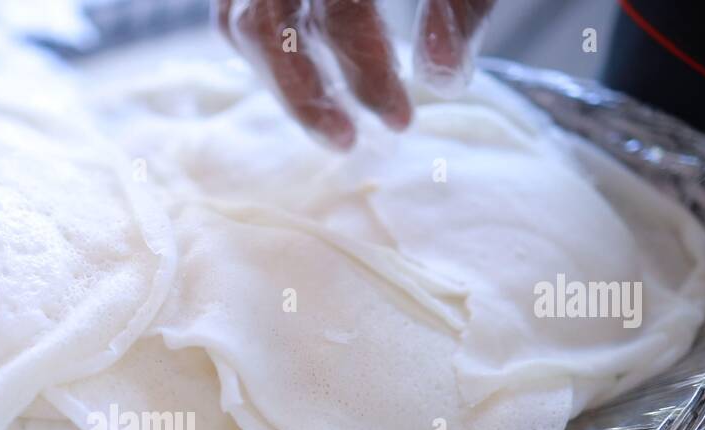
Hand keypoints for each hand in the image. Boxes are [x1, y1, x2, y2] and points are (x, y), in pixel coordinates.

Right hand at [215, 0, 495, 148]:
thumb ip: (463, 6)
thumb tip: (442, 79)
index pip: (340, 7)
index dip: (368, 70)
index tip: (400, 119)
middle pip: (263, 20)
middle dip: (303, 90)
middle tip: (347, 139)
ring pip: (240, 14)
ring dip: (280, 72)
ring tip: (330, 117)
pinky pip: (241, 1)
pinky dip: (270, 37)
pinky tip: (313, 67)